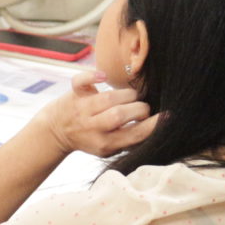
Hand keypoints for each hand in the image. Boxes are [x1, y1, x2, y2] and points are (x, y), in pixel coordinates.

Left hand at [35, 69, 155, 157]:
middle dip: (139, 109)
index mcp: (104, 144)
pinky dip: (93, 76)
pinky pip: (81, 81)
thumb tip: (158, 126)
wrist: (57, 131)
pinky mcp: (75, 93)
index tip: (167, 117)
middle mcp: (93, 127)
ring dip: (127, 95)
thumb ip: (131, 139)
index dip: (152, 125)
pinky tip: (104, 77)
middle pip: (119, 115)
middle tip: (143, 109)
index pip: (133, 135)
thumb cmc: (91, 138)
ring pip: (108, 98)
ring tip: (132, 98)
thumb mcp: (111, 148)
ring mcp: (83, 108)